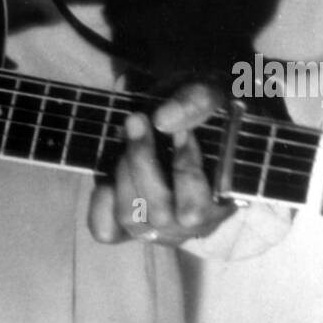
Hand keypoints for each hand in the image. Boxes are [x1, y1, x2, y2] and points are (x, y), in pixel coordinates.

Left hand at [88, 81, 234, 245]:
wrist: (184, 114)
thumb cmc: (205, 108)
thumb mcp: (212, 92)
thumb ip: (196, 102)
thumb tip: (162, 120)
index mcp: (221, 201)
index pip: (193, 211)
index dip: (183, 170)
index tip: (181, 132)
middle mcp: (192, 225)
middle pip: (160, 215)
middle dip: (143, 161)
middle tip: (137, 120)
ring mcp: (160, 228)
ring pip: (131, 219)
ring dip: (123, 172)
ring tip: (127, 137)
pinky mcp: (130, 225)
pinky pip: (106, 230)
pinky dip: (101, 201)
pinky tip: (110, 172)